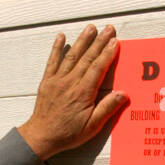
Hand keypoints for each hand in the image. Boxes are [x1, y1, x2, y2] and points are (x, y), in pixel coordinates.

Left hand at [18, 24, 126, 159]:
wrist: (42, 136)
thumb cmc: (68, 133)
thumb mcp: (92, 126)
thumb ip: (107, 108)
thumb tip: (122, 94)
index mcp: (83, 93)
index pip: (98, 68)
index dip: (107, 53)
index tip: (115, 41)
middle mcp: (70, 83)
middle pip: (87, 58)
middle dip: (99, 42)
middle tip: (108, 28)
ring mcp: (57, 80)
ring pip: (72, 56)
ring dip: (82, 40)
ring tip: (91, 28)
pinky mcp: (47, 81)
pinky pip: (52, 61)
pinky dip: (56, 47)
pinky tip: (61, 36)